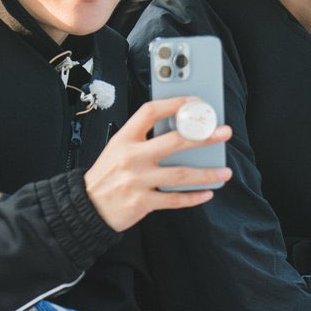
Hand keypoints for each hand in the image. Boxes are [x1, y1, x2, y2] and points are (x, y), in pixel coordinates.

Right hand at [85, 96, 231, 231]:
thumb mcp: (117, 149)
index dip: (174, 104)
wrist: (86, 207)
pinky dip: (193, 197)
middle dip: (204, 137)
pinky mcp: (142, 202)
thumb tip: (177, 131)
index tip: (194, 103)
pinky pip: (174, 199)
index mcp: (124, 139)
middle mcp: (132, 157)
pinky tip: (207, 193)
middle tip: (223, 133)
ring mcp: (138, 180)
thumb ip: (142, 139)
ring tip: (225, 171)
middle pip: (174, 142)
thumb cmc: (105, 176)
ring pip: (181, 174)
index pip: (150, 112)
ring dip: (207, 173)